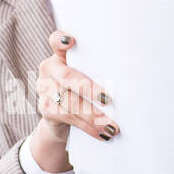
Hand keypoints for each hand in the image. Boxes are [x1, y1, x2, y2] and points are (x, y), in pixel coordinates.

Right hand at [30, 30, 120, 171]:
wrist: (62, 122)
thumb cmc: (83, 93)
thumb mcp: (89, 78)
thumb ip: (98, 73)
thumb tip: (130, 83)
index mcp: (61, 55)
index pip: (55, 41)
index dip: (61, 39)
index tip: (72, 41)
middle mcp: (49, 68)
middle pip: (68, 76)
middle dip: (89, 88)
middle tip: (108, 99)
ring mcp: (44, 88)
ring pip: (69, 101)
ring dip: (93, 116)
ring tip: (112, 127)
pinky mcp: (44, 108)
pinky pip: (66, 117)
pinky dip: (87, 126)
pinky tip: (102, 133)